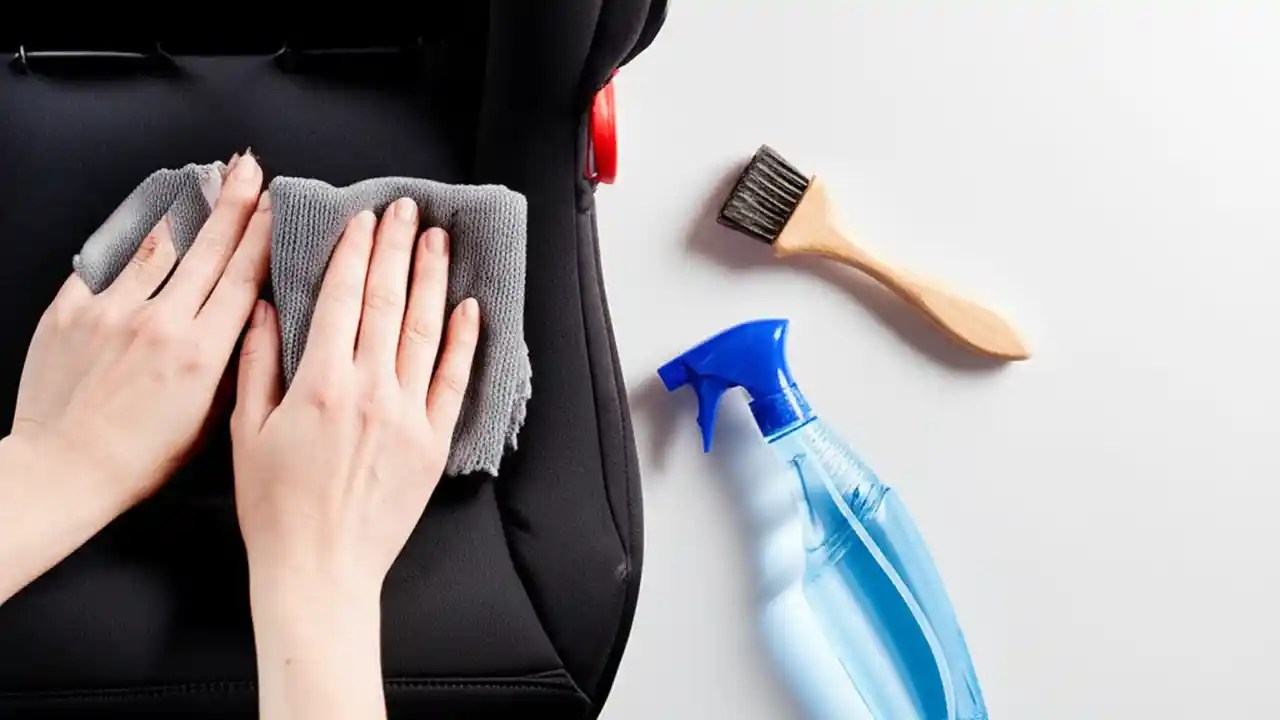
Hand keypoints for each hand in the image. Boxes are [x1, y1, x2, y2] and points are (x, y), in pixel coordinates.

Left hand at [0, 153, 267, 602]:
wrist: (61, 470)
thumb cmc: (137, 459)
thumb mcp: (207, 421)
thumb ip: (231, 367)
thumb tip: (250, 322)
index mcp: (202, 353)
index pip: (243, 278)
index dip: (263, 236)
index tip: (277, 207)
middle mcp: (161, 323)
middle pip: (209, 249)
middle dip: (235, 203)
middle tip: (250, 167)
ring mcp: (113, 312)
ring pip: (160, 246)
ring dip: (189, 210)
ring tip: (206, 178)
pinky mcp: (71, 311)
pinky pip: (108, 264)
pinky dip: (134, 239)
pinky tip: (151, 221)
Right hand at [231, 198, 478, 719]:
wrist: (319, 570)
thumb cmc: (274, 507)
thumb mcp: (247, 430)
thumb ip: (260, 362)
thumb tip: (269, 307)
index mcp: (320, 382)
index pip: (344, 299)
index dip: (356, 253)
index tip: (365, 220)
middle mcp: (371, 389)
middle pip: (389, 303)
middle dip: (398, 249)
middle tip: (409, 209)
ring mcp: (408, 414)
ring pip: (426, 331)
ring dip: (434, 280)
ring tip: (439, 240)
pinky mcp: (434, 441)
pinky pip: (455, 381)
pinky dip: (463, 342)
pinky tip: (470, 308)